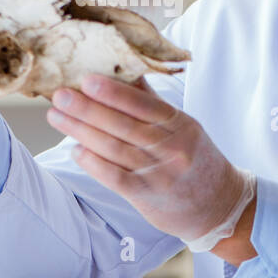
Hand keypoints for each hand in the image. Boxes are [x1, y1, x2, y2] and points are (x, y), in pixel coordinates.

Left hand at [46, 73, 246, 241]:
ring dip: (81, 132)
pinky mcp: (148, 196)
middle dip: (87, 109)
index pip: (144, 104)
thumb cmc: (196, 158)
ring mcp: (160, 174)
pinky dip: (93, 163)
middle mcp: (172, 148)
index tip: (86, 80)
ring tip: (57, 117)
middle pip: (123, 125)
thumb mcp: (184, 126)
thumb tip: (124, 72)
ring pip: (115, 149)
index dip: (114, 92)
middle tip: (60, 95)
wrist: (220, 205)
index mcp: (181, 124)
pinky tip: (76, 150)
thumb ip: (153, 103)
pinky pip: (116, 178)